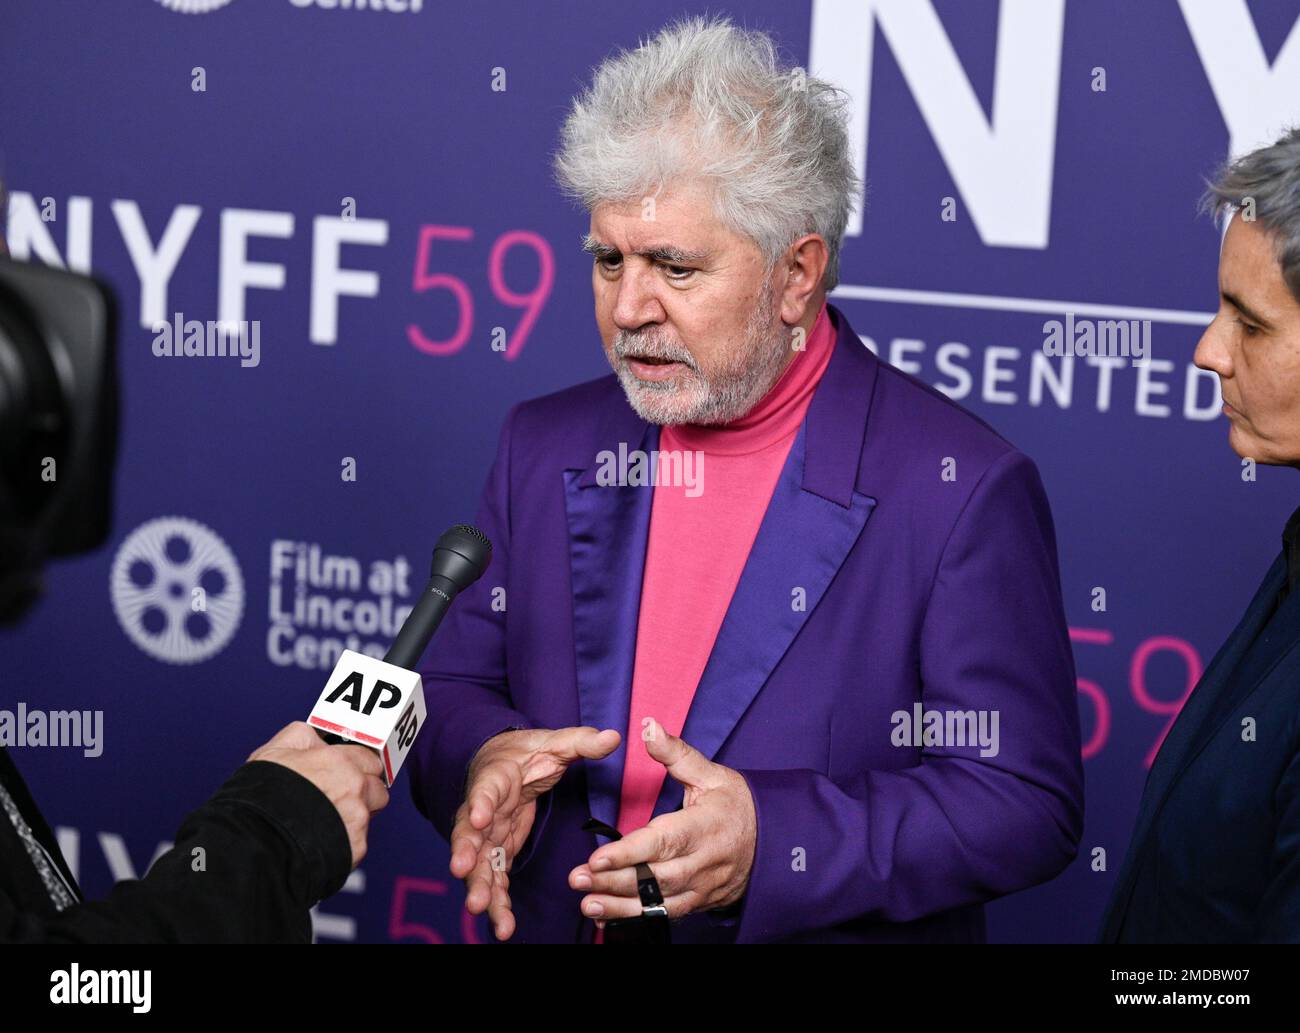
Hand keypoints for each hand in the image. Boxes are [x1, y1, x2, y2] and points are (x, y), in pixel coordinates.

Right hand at [247, 721, 388, 867]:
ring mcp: (357, 819)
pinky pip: (358, 842)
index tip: (351, 773)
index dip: (358, 766)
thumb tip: (316, 737)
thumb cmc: (262, 797)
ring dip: (358, 815)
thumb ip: (303, 737)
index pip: (370, 759)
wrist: (255, 840)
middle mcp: (355, 788)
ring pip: (371, 814)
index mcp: (339, 762)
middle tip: (343, 797)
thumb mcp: (275, 751)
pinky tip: (323, 840)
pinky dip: (345, 841)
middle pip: (378, 787)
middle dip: (364, 791)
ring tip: (332, 820)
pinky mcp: (355, 847)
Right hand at [454, 725, 620, 939]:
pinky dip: (497, 901)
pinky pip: (494, 878)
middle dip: (466, 853)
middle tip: (463, 872)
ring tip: (482, 909)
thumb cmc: (528, 752)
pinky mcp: (498, 851)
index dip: (481, 804)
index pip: (485, 789)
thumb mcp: (556, 742)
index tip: (480, 819)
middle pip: (469, 832)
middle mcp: (483, 809)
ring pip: (478, 862)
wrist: (506, 762)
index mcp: (496, 779)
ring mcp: (488, 834)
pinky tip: (503, 926)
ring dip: (479, 885)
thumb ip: (581, 741)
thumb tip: (612, 737)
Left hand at [568, 718, 755, 923]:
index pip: (662, 843)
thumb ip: (675, 753)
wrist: (775, 842)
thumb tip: (648, 726)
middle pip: (654, 878)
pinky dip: (635, 918)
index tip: (597, 859)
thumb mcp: (711, 773)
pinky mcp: (698, 902)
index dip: (629, 853)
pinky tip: (606, 917)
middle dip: (613, 881)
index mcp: (702, 827)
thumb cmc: (738, 804)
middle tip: (577, 879)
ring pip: (658, 902)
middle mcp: (702, 862)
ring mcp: (701, 887)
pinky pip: (665, 915)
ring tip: (586, 903)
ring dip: (619, 906)